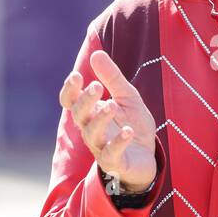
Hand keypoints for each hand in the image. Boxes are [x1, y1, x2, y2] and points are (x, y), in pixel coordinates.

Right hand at [60, 49, 157, 191]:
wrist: (148, 155)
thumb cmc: (131, 124)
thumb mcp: (127, 96)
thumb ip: (112, 77)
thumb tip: (96, 54)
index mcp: (90, 112)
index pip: (71, 101)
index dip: (70, 90)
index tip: (76, 75)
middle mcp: (91, 129)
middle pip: (79, 115)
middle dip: (85, 101)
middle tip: (96, 86)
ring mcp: (101, 147)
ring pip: (91, 134)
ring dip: (100, 119)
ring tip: (111, 106)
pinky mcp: (114, 162)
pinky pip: (111, 154)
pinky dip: (118, 142)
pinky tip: (128, 131)